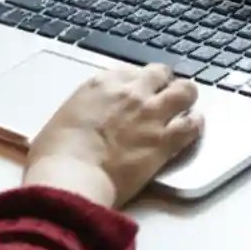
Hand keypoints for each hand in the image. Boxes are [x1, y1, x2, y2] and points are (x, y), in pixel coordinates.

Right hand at [24, 64, 202, 207]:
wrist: (70, 178)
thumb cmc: (56, 155)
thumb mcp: (63, 119)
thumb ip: (85, 112)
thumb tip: (87, 122)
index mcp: (102, 84)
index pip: (132, 71)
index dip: (138, 83)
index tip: (138, 92)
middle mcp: (131, 92)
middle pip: (161, 74)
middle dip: (164, 84)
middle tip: (164, 96)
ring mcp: (151, 114)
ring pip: (185, 92)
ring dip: (186, 99)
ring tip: (185, 108)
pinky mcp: (165, 140)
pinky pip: (192, 124)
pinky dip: (195, 124)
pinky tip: (193, 127)